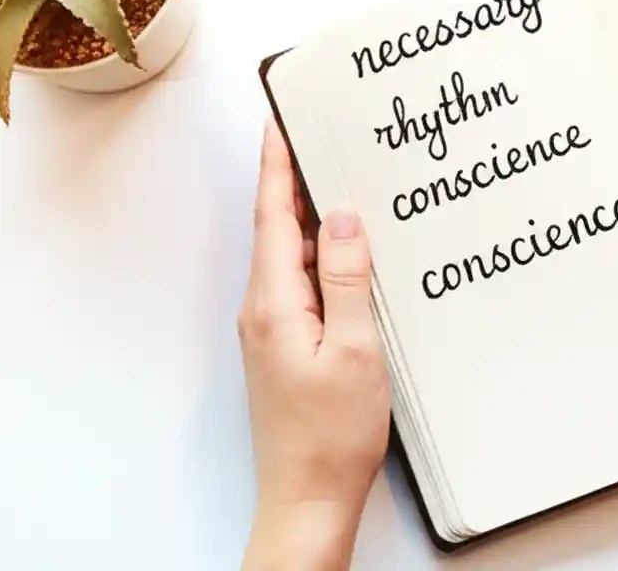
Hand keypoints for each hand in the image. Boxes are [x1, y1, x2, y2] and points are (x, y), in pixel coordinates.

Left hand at [238, 122, 388, 570]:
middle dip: (297, 180)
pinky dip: (321, 259)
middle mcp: (263, 310)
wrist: (308, 499)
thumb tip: (342, 218)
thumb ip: (347, 278)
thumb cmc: (331, 436)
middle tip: (323, 137)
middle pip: (277, 228)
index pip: (270, 214)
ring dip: (312, 220)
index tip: (279, 118)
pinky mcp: (286, 347)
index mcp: (274, 303)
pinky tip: (348, 257)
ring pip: (290, 257)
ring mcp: (272, 330)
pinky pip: (301, 285)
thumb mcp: (354, 350)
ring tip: (345, 186)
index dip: (275, 163)